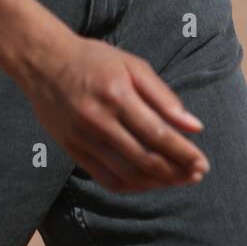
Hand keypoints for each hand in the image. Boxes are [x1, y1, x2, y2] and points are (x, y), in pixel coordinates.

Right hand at [21, 33, 209, 192]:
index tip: (203, 163)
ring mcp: (83, 137)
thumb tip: (196, 127)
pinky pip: (106, 179)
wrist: (43, 61)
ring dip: (158, 182)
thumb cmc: (94, 59)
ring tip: (178, 179)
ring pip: (128, 174)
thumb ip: (164, 97)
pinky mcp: (72, 150)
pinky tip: (148, 182)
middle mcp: (98, 119)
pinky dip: (132, 186)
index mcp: (117, 94)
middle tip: (197, 174)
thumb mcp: (132, 65)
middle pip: (145, 159)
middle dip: (177, 172)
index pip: (158, 134)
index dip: (184, 153)